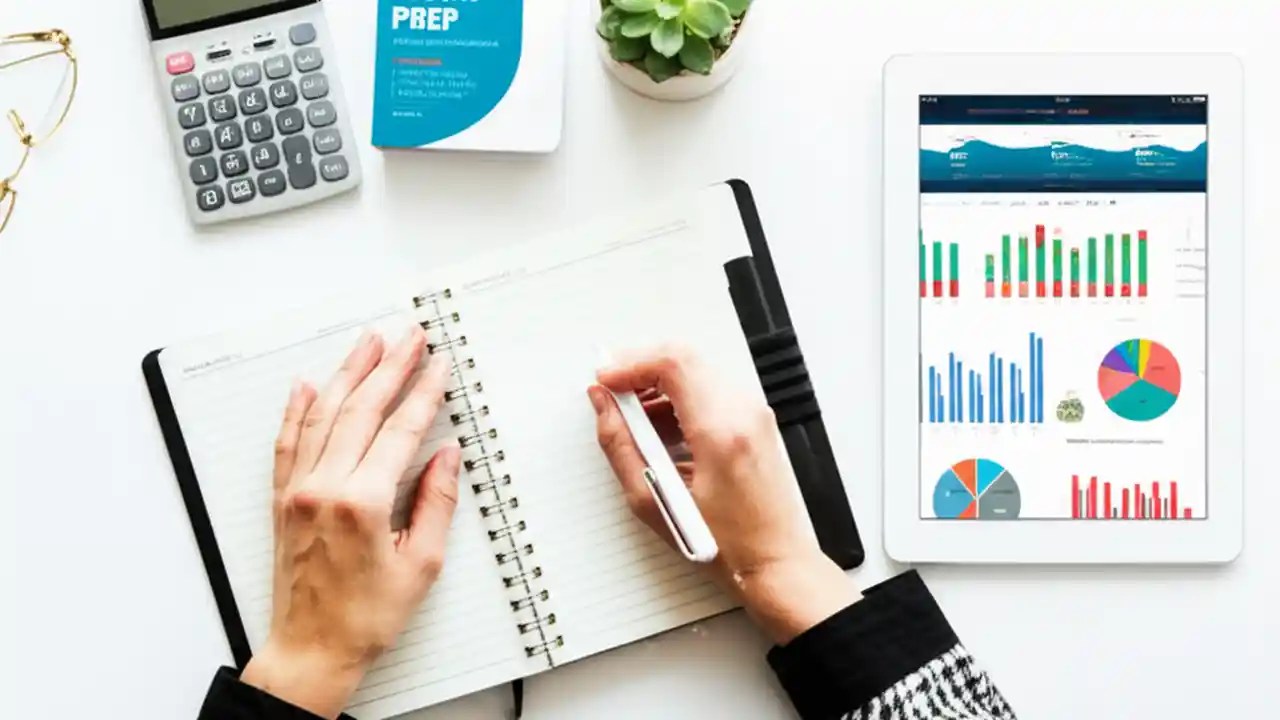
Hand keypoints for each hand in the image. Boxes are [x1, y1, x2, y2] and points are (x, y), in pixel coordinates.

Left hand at [241, 328, 460, 718]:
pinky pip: (287, 442)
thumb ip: (436, 503)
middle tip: (410, 336)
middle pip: (360, 409)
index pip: (399, 430)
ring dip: (347, 373)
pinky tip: (305, 383)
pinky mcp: (282, 500)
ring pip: (322, 414)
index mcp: (362, 503)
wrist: (310, 651)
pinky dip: (296, 409)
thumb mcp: (421, 565)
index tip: (438, 364)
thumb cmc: (364, 619)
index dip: (424, 391)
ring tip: (368, 342)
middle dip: (389, 366)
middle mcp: (323, 488)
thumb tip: (446, 456)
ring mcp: (298, 490)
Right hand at [589, 346, 859, 644]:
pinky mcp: (756, 423)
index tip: (607, 382)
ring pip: (697, 372)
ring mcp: (755, 415)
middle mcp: (744, 413)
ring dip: (659, 385)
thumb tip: (604, 409)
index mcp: (721, 430)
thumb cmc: (726, 545)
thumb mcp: (654, 499)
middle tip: (613, 392)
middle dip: (641, 369)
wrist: (774, 564)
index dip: (630, 364)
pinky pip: (712, 391)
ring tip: (634, 420)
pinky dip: (680, 399)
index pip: (673, 363)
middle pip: (685, 358)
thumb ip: (620, 446)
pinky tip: (662, 431)